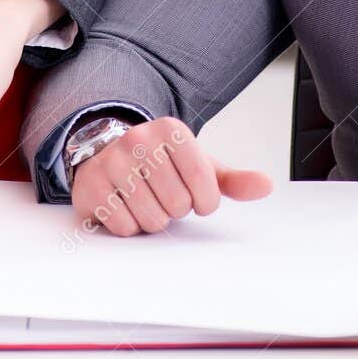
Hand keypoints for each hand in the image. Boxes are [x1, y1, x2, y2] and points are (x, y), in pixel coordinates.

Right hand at [71, 117, 271, 236]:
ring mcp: (111, 162)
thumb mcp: (197, 166)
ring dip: (153, 220)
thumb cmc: (160, 165)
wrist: (105, 156)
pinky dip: (129, 225)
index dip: (204, 201)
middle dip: (175, 210)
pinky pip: (124, 227)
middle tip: (164, 196)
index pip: (204, 184)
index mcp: (171, 131)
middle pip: (177, 204)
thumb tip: (267, 185)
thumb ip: (232, 179)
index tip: (196, 197)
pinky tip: (124, 205)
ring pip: (151, 219)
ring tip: (146, 200)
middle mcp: (139, 140)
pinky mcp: (90, 187)